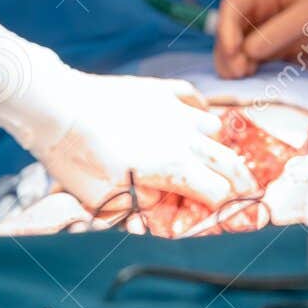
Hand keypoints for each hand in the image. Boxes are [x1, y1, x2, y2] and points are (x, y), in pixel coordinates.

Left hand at [38, 75, 258, 209]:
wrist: (58, 106)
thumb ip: (137, 207)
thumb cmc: (76, 156)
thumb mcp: (103, 198)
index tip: (228, 217)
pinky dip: (200, 110)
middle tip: (248, 192)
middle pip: (228, 162)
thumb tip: (155, 208)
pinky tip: (197, 115)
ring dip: (218, 146)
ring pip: (213, 129)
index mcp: (173, 168)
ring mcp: (174, 110)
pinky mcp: (158, 90)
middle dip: (241, 181)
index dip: (226, 208)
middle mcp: (183, 138)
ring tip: (215, 157)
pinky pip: (192, 98)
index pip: (218, 192)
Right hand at [214, 0, 307, 78]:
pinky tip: (254, 80)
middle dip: (228, 52)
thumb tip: (248, 51)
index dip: (225, 28)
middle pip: (228, 30)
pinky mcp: (273, 48)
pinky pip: (251, 60)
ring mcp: (264, 29)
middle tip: (241, 73)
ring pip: (236, 48)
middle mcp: (259, 9)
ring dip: (234, 64)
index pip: (232, 6)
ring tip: (246, 78)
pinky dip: (247, 71)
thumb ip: (280, 30)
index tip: (234, 52)